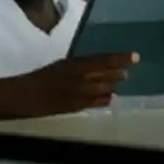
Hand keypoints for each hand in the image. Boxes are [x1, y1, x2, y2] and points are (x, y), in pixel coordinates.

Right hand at [23, 52, 137, 114]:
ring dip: (112, 86)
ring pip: (105, 89)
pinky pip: (97, 102)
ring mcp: (81, 94)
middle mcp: (81, 79)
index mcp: (75, 64)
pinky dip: (105, 98)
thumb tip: (95, 67)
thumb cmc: (41, 77)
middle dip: (118, 74)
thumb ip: (79, 66)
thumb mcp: (61, 65)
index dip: (120, 59)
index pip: (104, 60)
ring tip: (117, 84)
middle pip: (108, 76)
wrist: (27, 95)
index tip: (135, 57)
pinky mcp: (78, 107)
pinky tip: (109, 97)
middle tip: (125, 73)